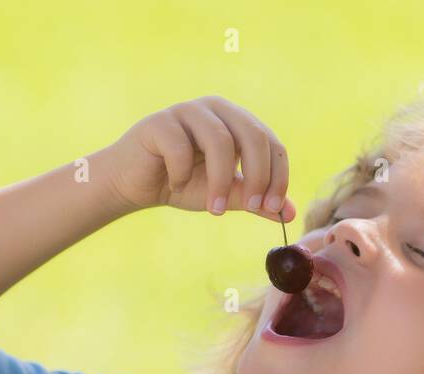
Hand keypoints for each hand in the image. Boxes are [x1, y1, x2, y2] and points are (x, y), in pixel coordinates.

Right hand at [104, 96, 296, 220]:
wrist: (134, 183)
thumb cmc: (183, 184)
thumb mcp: (224, 195)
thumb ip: (254, 200)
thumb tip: (289, 214)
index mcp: (238, 123)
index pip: (272, 144)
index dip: (278, 176)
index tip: (273, 208)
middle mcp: (217, 110)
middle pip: (253, 135)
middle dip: (258, 176)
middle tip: (252, 207)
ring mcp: (187, 111)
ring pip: (220, 141)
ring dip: (221, 181)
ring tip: (215, 209)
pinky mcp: (159, 122)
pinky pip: (180, 147)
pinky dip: (181, 173)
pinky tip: (173, 185)